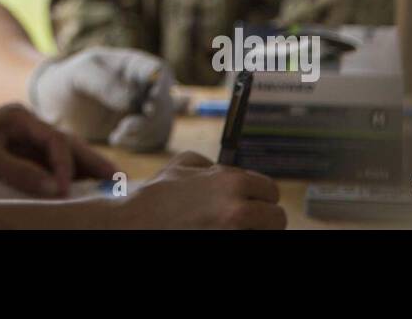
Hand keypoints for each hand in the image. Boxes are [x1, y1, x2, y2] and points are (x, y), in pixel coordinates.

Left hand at [0, 103, 117, 196]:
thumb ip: (19, 172)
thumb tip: (55, 189)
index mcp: (18, 116)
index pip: (55, 140)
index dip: (65, 165)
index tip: (65, 191)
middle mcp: (22, 125)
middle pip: (64, 143)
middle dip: (90, 161)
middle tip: (118, 179)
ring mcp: (18, 140)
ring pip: (57, 156)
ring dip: (78, 170)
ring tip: (105, 185)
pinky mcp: (11, 156)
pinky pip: (43, 166)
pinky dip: (60, 176)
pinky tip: (73, 189)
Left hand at [28, 47, 173, 151]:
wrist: (56, 106)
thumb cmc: (68, 81)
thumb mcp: (80, 75)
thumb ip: (104, 83)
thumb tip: (131, 101)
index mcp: (133, 65)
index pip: (160, 72)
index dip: (160, 89)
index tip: (147, 105)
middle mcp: (145, 86)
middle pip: (165, 102)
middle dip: (150, 118)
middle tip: (126, 126)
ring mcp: (144, 109)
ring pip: (162, 123)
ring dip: (144, 133)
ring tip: (117, 134)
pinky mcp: (139, 130)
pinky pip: (153, 139)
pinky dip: (138, 143)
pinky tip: (115, 139)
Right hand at [120, 152, 286, 228]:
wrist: (135, 225)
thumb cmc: (156, 196)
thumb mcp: (182, 163)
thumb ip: (210, 162)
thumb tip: (226, 168)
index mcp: (232, 181)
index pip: (271, 191)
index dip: (260, 197)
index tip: (251, 204)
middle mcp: (238, 208)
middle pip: (277, 218)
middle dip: (262, 219)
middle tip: (243, 221)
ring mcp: (234, 233)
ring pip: (266, 235)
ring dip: (253, 231)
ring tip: (230, 228)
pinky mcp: (229, 247)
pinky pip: (248, 243)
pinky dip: (240, 238)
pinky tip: (218, 234)